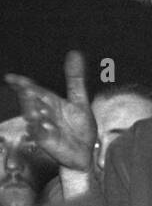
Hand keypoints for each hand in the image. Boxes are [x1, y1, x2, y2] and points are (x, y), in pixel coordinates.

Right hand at [5, 52, 96, 172]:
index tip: (11, 78)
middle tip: (26, 89)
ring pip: (32, 116)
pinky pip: (39, 133)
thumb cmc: (79, 127)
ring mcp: (42, 126)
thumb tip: (75, 54)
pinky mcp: (46, 140)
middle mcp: (43, 112)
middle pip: (31, 101)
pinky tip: (34, 125)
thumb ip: (74, 79)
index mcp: (49, 100)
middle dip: (27, 96)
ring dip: (31, 111)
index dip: (21, 83)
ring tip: (32, 107)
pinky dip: (36, 129)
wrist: (85, 151)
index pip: (33, 88)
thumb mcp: (79, 100)